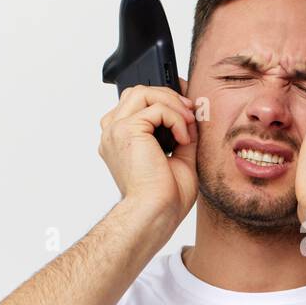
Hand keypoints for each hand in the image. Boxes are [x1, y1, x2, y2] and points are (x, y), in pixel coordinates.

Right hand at [98, 80, 198, 225]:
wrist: (156, 212)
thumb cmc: (163, 196)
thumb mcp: (180, 157)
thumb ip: (182, 133)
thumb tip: (192, 114)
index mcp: (121, 140)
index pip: (136, 103)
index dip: (163, 98)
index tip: (186, 106)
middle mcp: (114, 133)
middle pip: (138, 92)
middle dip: (169, 96)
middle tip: (190, 113)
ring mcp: (116, 130)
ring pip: (143, 93)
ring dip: (172, 104)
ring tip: (188, 124)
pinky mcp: (126, 130)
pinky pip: (157, 109)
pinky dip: (176, 120)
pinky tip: (182, 140)